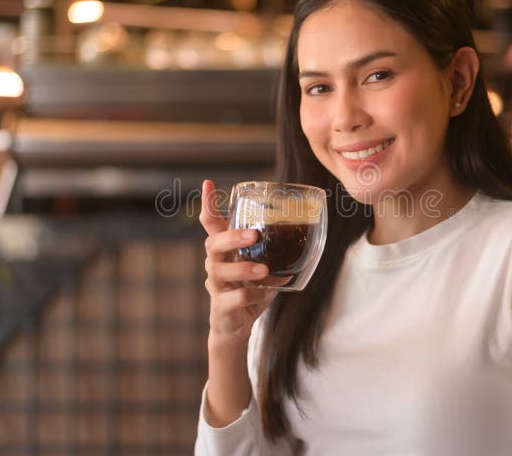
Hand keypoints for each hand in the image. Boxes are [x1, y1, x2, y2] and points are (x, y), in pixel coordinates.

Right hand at [199, 179, 278, 345]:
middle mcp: (215, 264)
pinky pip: (235, 297)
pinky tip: (266, 294)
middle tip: (254, 235)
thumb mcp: (260, 268)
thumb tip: (303, 237)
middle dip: (232, 237)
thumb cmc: (247, 291)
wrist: (234, 328)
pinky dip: (253, 295)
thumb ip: (273, 254)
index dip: (208, 204)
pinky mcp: (221, 307)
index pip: (210, 223)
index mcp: (224, 251)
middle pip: (212, 244)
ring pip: (221, 271)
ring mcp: (215, 286)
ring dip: (244, 268)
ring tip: (264, 271)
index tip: (208, 183)